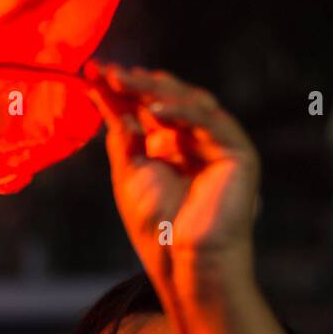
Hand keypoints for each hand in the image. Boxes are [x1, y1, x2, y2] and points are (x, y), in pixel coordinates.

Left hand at [85, 61, 260, 314]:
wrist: (182, 262)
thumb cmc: (156, 227)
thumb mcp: (129, 171)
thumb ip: (122, 132)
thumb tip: (102, 91)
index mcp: (175, 144)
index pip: (150, 106)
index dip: (123, 89)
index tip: (94, 72)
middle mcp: (199, 140)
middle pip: (170, 98)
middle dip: (137, 83)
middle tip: (108, 70)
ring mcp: (221, 145)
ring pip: (190, 102)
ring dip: (155, 89)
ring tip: (123, 80)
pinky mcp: (238, 154)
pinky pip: (210, 122)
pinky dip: (182, 112)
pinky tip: (153, 108)